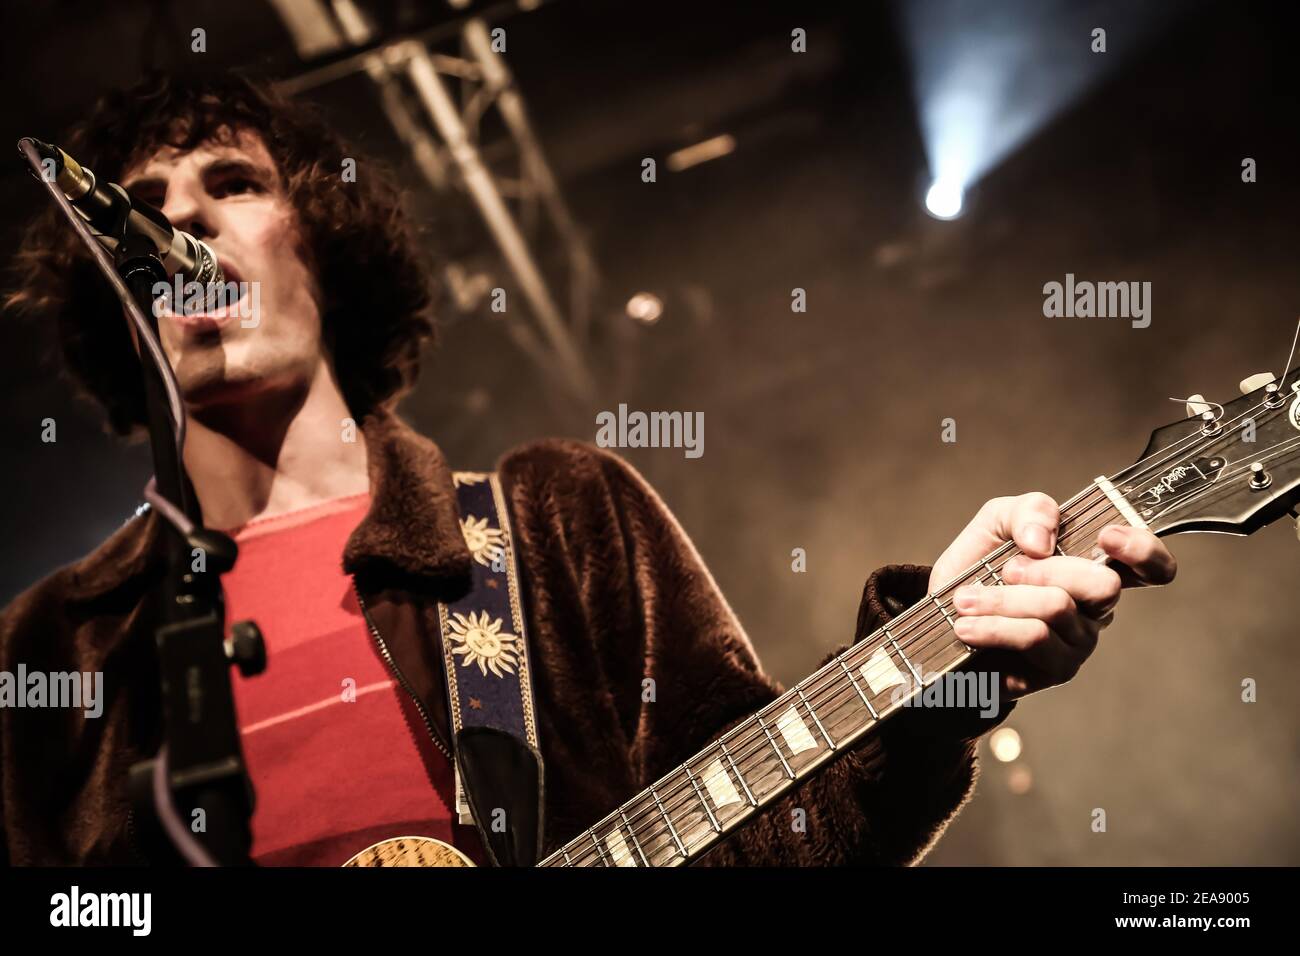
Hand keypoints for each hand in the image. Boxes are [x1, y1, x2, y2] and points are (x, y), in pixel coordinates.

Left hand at [930, 493, 1176, 698]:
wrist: (946, 619)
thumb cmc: (980, 567)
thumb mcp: (997, 522)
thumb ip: (1028, 511)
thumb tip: (1041, 541)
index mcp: (1093, 565)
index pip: (1150, 566)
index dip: (1143, 550)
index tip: (1106, 536)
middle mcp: (1097, 606)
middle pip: (1104, 586)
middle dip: (1049, 571)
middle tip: (1007, 570)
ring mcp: (1081, 640)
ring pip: (1057, 609)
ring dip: (1002, 600)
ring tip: (965, 601)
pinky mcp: (1056, 670)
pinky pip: (1033, 638)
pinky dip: (993, 627)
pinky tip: (966, 627)